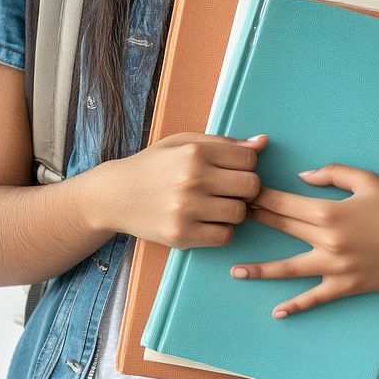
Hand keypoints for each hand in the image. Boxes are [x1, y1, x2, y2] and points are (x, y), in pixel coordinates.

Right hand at [90, 132, 268, 249]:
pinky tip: (208, 220)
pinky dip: (222, 229)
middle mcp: (192, 179)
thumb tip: (263, 142)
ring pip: (240, 213)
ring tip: (217, 204)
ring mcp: (186, 210)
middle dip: (246, 187)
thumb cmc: (155, 165)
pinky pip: (224, 236)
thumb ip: (224, 143)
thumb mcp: (184, 143)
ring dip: (234, 209)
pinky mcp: (181, 236)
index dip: (246, 163)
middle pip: (251, 186)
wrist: (116, 195)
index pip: (248, 158)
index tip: (234, 168)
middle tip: (230, 188)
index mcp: (194, 152)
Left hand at [229, 163, 378, 318]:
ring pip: (288, 268)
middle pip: (281, 228)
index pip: (283, 202)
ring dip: (260, 270)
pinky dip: (295, 306)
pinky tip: (276, 311)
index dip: (260, 196)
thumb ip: (331, 173)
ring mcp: (334, 267)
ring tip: (236, 271)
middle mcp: (326, 240)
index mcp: (329, 211)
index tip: (242, 190)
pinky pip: (315, 298)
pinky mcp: (345, 287)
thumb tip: (301, 177)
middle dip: (255, 220)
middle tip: (232, 215)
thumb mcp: (366, 179)